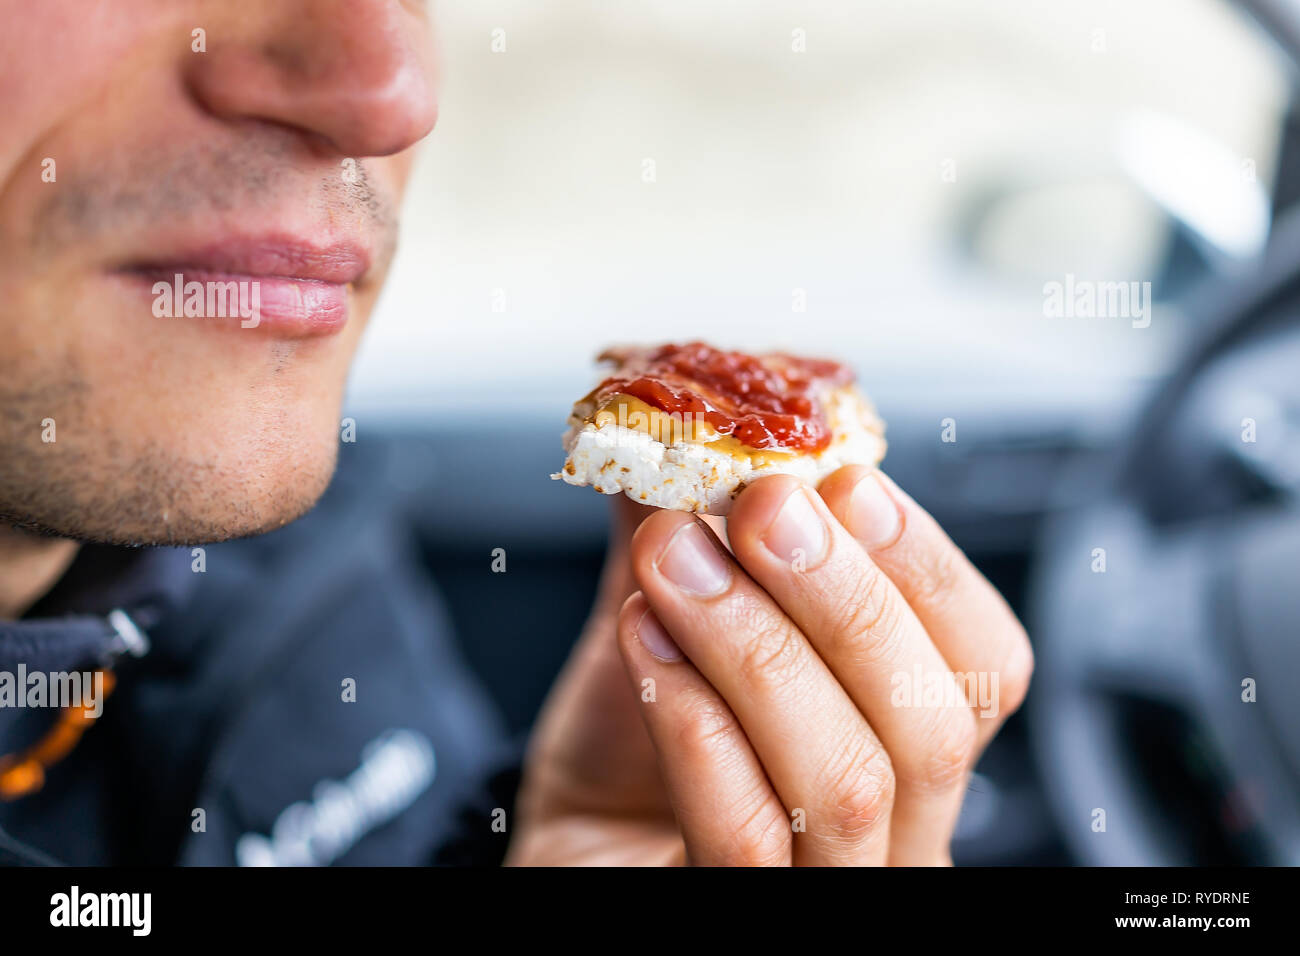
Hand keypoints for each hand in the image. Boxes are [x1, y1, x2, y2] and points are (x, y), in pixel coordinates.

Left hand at [508, 468, 1031, 864]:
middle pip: (929, 723)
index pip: (982, 667)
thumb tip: (683, 411)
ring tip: (675, 557)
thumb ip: (699, 530)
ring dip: (757, 645)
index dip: (925, 568)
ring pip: (846, 782)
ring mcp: (828, 884)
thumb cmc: (638, 744)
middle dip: (846, 597)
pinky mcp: (737, 914)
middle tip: (762, 504)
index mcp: (908, 742)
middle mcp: (899, 831)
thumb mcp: (676, 618)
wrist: (569, 843)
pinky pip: (748, 835)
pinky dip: (695, 720)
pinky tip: (646, 638)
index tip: (845, 480)